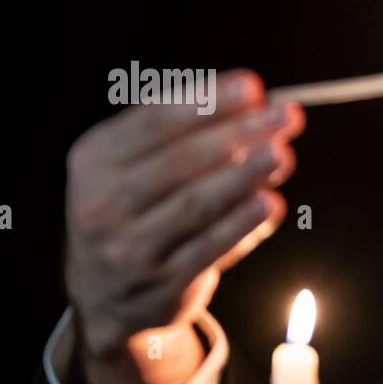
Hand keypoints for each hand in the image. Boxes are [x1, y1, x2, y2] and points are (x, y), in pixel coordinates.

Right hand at [64, 69, 304, 383]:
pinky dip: (243, 224)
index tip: (254, 87)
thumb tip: (253, 103)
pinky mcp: (161, 286)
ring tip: (282, 154)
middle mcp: (102, 205)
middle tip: (287, 115)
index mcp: (94, 161)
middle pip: (180, 161)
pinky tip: (271, 202)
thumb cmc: (135, 210)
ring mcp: (130, 249)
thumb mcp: (133, 166)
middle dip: (239, 133)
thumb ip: (184, 134)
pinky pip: (210, 248)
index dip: (207, 102)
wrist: (106, 296)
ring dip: (246, 176)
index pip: (154, 122)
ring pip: (196, 205)